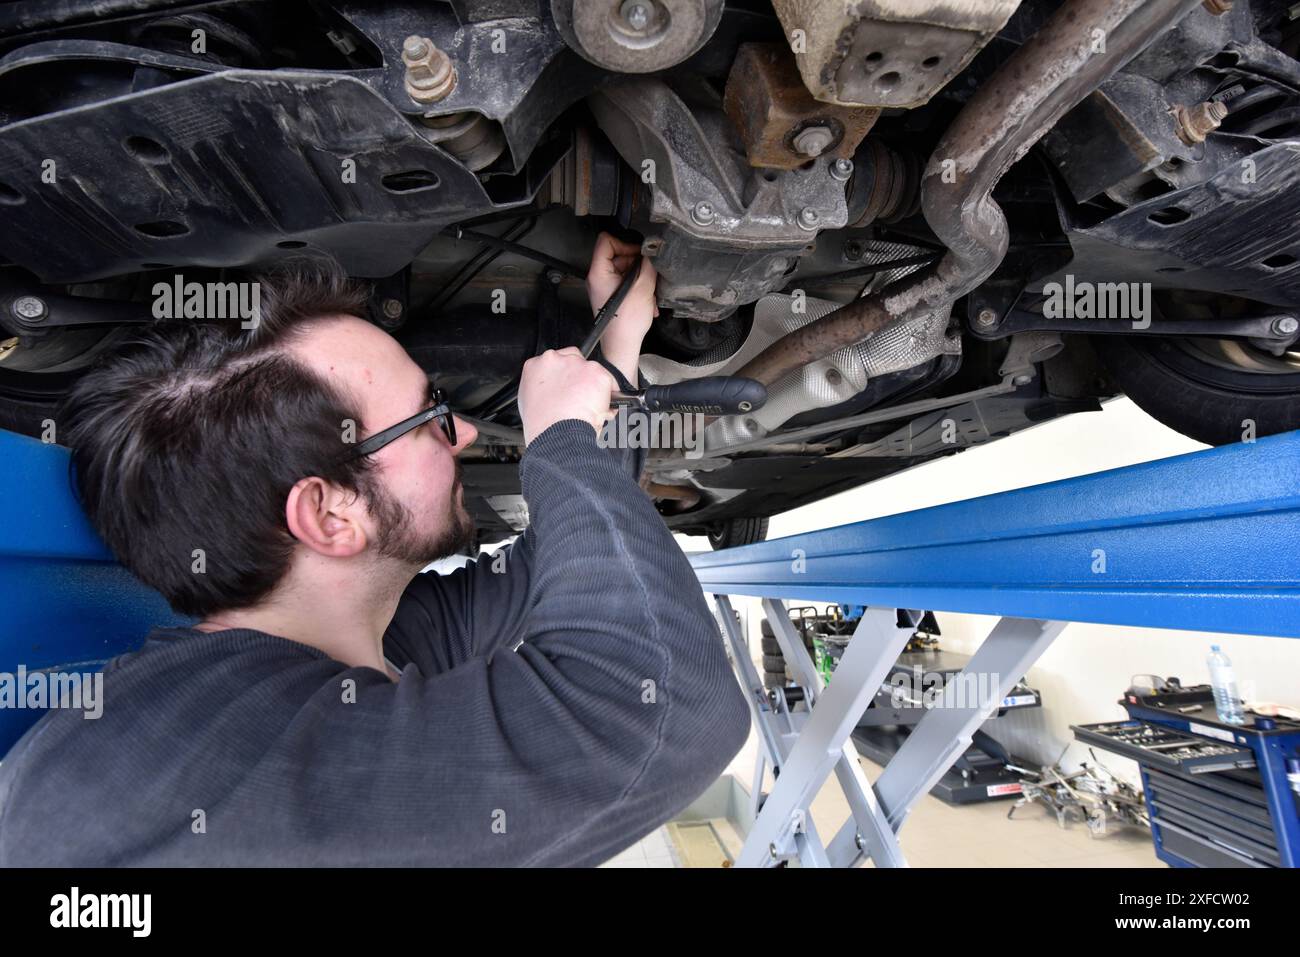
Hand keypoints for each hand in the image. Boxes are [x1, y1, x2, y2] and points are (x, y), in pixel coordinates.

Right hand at [517, 347, 617, 445]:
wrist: (557, 436)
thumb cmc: (543, 427)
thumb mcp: (528, 404)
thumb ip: (540, 389)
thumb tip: (552, 393)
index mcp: (535, 366)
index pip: (553, 361)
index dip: (563, 375)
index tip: (568, 386)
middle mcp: (554, 360)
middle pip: (574, 359)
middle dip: (580, 376)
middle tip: (580, 396)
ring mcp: (576, 364)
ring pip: (591, 370)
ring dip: (593, 386)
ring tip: (589, 407)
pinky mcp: (595, 372)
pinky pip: (608, 380)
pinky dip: (608, 394)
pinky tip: (600, 407)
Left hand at [587, 232, 656, 385]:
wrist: (622, 345)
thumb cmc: (627, 322)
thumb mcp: (643, 288)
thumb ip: (648, 265)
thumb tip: (651, 251)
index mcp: (599, 273)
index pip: (606, 240)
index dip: (625, 243)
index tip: (639, 253)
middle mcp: (597, 278)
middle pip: (616, 254)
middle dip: (635, 261)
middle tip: (648, 271)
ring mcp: (603, 286)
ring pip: (622, 268)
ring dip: (639, 275)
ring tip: (648, 289)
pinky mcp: (610, 295)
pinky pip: (624, 281)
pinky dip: (636, 285)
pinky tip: (645, 297)